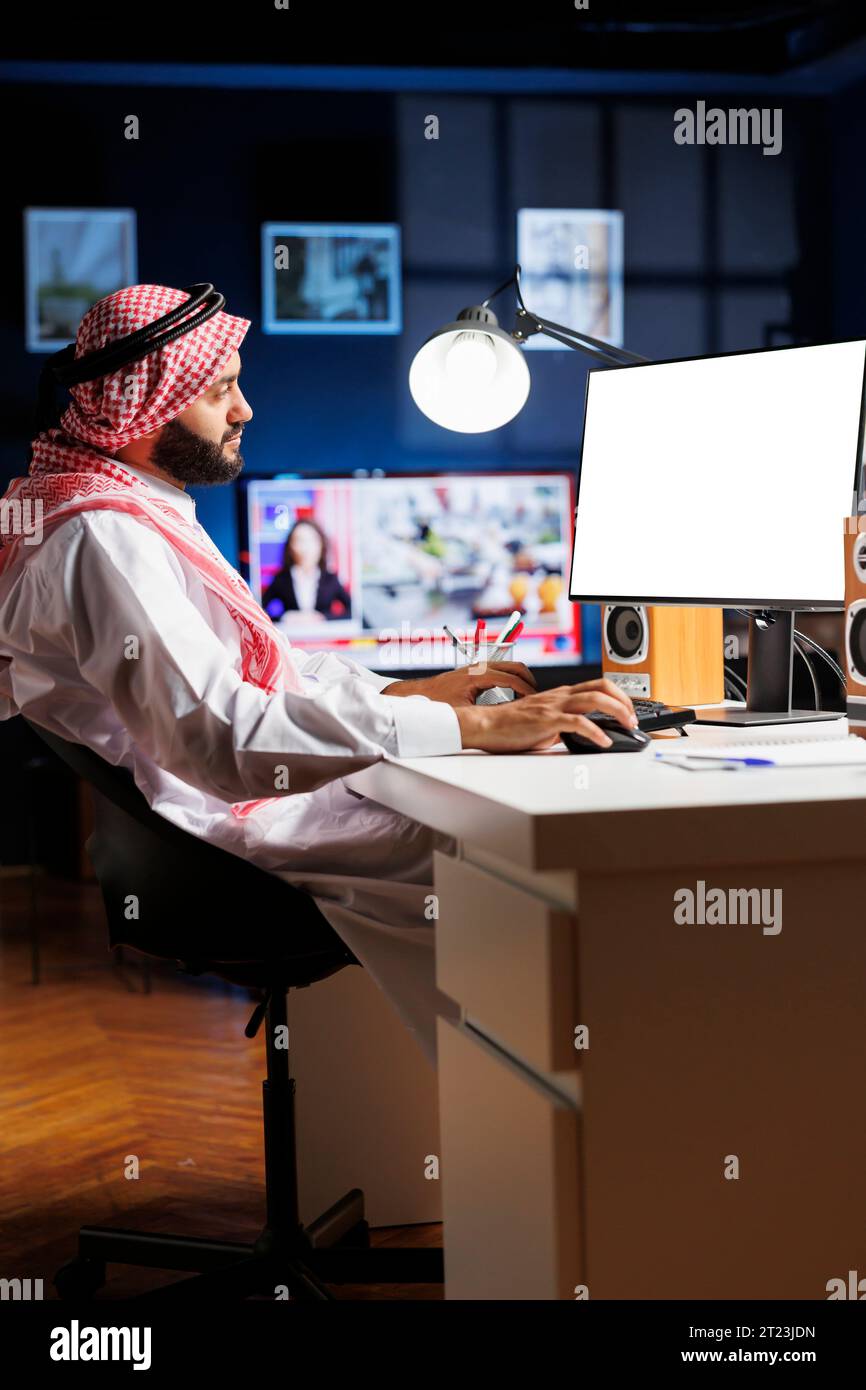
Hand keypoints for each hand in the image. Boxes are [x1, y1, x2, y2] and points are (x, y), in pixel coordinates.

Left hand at [380, 662, 536, 705]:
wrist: (415, 695)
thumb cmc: (435, 704)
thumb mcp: (463, 713)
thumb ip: (484, 714)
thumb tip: (504, 719)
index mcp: (478, 676)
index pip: (511, 679)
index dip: (527, 691)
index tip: (536, 701)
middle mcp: (478, 668)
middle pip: (515, 666)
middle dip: (529, 680)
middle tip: (537, 696)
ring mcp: (476, 668)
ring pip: (508, 666)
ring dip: (520, 678)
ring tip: (527, 696)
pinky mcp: (473, 672)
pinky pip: (499, 670)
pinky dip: (510, 678)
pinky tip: (510, 694)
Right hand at [453, 678, 636, 752]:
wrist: (486, 725)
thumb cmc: (510, 725)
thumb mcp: (543, 722)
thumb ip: (563, 725)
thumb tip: (581, 736)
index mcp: (560, 694)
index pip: (598, 685)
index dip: (619, 696)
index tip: (629, 711)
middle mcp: (560, 695)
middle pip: (602, 686)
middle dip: (624, 701)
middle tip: (633, 719)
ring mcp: (554, 706)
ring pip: (595, 699)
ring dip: (617, 711)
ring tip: (627, 726)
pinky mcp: (547, 720)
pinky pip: (578, 722)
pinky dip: (596, 732)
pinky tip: (603, 742)